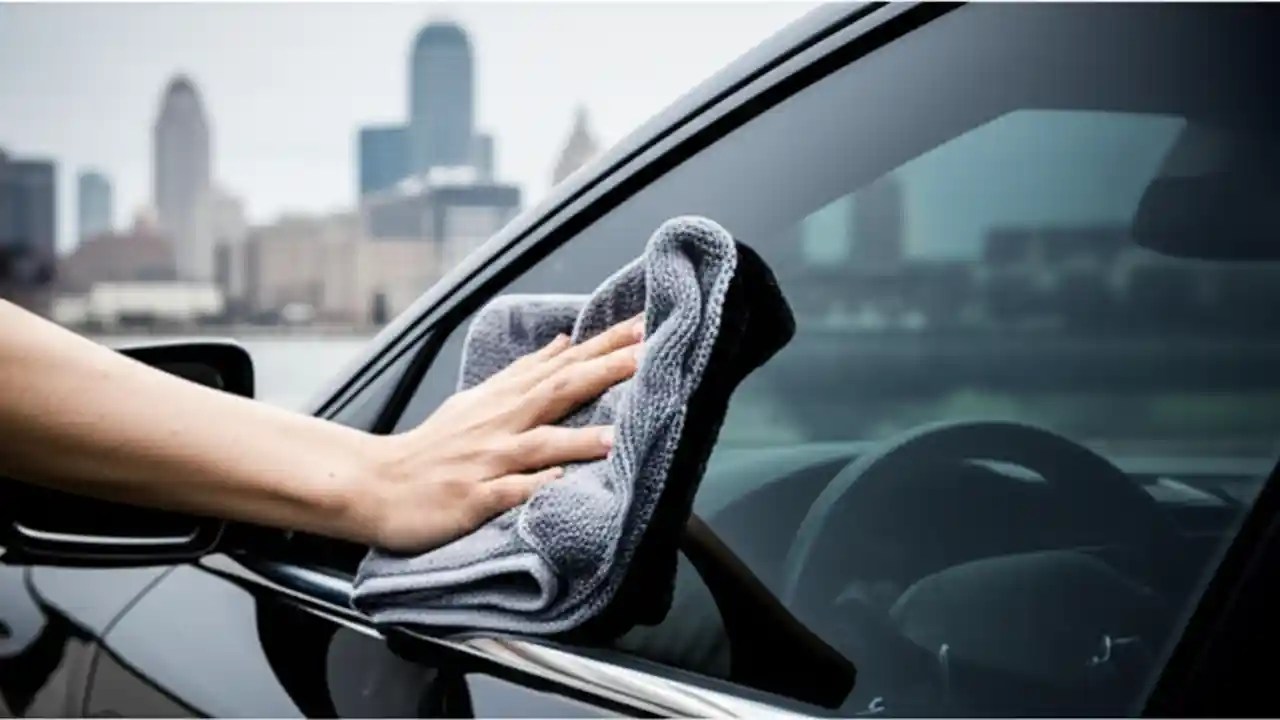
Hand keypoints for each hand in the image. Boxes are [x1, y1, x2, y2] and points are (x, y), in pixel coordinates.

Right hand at [352, 314, 644, 553]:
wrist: (376, 484)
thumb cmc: (434, 447)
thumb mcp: (479, 400)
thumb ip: (524, 373)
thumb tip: (565, 341)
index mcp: (504, 400)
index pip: (562, 364)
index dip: (603, 346)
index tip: (643, 325)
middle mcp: (499, 424)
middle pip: (558, 390)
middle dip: (603, 371)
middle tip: (646, 352)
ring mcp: (486, 461)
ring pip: (537, 444)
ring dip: (576, 440)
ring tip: (615, 436)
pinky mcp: (471, 498)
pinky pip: (506, 493)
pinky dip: (532, 486)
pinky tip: (558, 483)